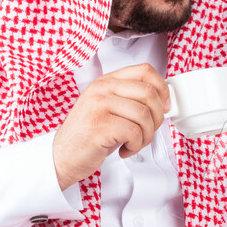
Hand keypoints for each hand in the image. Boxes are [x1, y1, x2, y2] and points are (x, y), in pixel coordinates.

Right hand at [52, 64, 168, 189]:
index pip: (145, 70)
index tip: (164, 106)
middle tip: (148, 131)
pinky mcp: (99, 125)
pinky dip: (136, 146)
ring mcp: (98, 105)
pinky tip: (125, 150)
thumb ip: (132, 100)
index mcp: (107, 81)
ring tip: (134, 143)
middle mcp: (102, 89)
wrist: (62, 156)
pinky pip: (134, 132)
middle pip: (149, 93)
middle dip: (158, 117)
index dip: (162, 89)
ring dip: (146, 136)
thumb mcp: (109, 108)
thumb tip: (165, 102)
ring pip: (144, 115)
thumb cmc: (90, 135)